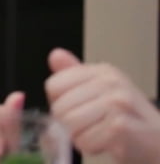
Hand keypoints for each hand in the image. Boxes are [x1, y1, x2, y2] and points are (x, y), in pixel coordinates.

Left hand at [45, 47, 159, 162]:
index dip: (61, 104)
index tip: (80, 109)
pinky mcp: (120, 126)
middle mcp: (111, 82)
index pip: (54, 85)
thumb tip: (55, 55)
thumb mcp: (100, 93)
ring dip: (81, 137)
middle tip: (94, 127)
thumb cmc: (130, 121)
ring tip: (102, 134)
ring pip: (70, 125)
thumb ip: (75, 76)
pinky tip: (110, 143)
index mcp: (103, 71)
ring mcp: (117, 102)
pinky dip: (92, 147)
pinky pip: (85, 141)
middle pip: (59, 108)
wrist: (159, 144)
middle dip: (70, 125)